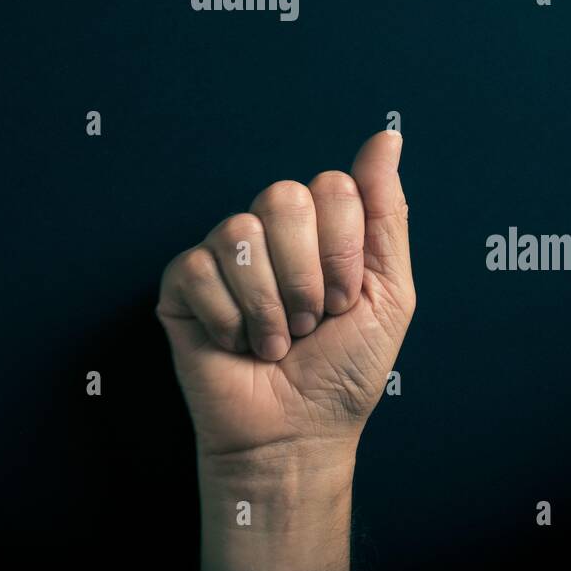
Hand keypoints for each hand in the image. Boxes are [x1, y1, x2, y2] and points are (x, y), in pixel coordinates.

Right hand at [156, 130, 414, 465]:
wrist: (297, 435)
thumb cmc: (343, 370)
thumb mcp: (389, 293)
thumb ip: (386, 213)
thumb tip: (389, 135)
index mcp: (318, 226)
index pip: (332, 187)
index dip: (344, 252)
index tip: (345, 302)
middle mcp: (268, 229)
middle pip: (284, 197)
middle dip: (307, 275)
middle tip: (309, 322)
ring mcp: (222, 252)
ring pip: (240, 231)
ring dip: (270, 306)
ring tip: (275, 341)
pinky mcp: (181, 283)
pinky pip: (200, 268)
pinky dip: (229, 320)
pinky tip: (236, 344)